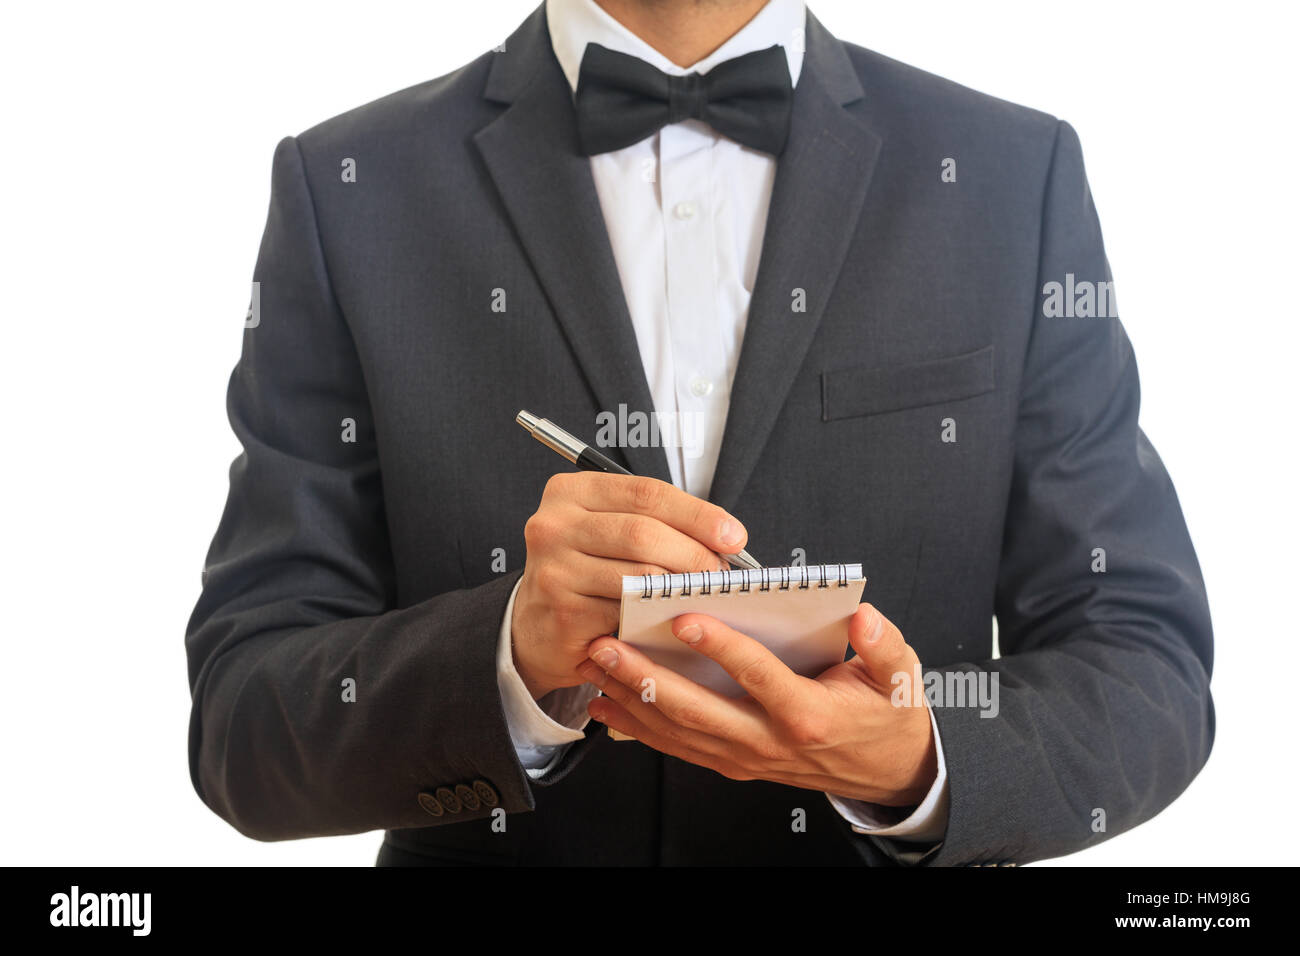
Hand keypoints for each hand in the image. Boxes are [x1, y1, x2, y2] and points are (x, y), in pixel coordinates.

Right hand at [511, 472, 746, 699]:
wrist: (536, 628)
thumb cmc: (586, 574)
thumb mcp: (608, 532)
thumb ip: (653, 524)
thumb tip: (724, 537)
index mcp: (570, 492)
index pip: (646, 493)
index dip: (697, 513)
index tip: (733, 535)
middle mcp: (554, 525)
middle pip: (645, 533)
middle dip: (695, 554)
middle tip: (721, 573)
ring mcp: (555, 570)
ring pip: (640, 576)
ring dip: (682, 588)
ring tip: (703, 595)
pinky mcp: (564, 613)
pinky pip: (628, 613)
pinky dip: (658, 617)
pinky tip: (673, 619)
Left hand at [578, 603, 937, 806]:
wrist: (887, 772)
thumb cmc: (885, 717)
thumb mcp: (900, 677)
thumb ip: (883, 645)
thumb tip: (864, 616)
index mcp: (808, 715)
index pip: (758, 676)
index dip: (721, 647)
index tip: (685, 618)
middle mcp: (771, 741)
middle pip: (698, 711)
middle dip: (646, 678)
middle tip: (608, 648)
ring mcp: (748, 758)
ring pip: (679, 732)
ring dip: (632, 701)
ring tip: (594, 669)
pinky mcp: (735, 764)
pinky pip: (680, 748)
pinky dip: (641, 729)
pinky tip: (609, 707)